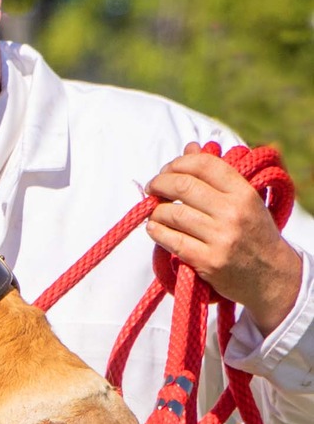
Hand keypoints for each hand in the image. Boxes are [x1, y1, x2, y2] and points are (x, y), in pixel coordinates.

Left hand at [145, 142, 301, 334]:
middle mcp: (232, 212)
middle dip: (158, 184)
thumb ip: (216, 175)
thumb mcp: (244, 200)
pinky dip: (156, 232)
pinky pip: (171, 240)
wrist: (271, 275)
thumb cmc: (253, 233)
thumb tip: (190, 147)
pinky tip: (154, 229)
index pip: (204, 165)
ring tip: (156, 213)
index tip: (166, 170)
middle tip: (152, 188)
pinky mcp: (208, 260)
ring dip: (156, 212)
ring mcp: (220, 237)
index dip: (178, 163)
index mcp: (243, 192)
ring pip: (172, 214)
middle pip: (182, 186)